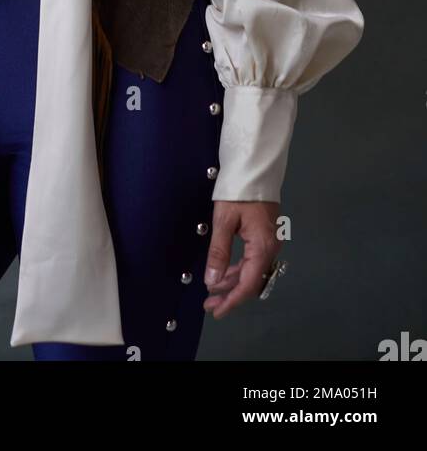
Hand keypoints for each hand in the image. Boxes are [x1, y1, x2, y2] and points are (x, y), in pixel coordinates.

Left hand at [203, 200, 282, 318]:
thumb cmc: (238, 191)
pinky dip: (238, 269)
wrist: (255, 168)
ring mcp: (269, 243)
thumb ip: (219, 252)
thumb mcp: (224, 220)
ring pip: (251, 272)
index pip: (248, 284)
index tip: (217, 311)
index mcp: (262, 247)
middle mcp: (270, 249)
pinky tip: (224, 272)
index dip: (232, 300)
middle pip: (251, 281)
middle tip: (209, 304)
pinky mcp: (264, 237)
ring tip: (212, 290)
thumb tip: (212, 280)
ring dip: (233, 282)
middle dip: (230, 294)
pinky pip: (252, 261)